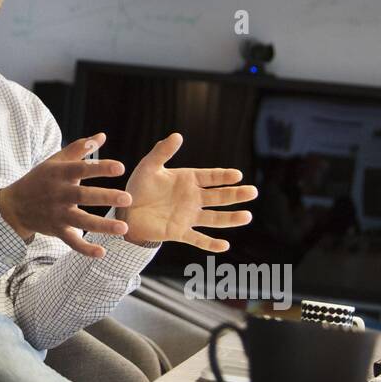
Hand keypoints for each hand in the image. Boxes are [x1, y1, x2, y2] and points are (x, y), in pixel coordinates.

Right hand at [0, 132, 131, 257]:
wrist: (14, 205)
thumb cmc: (40, 179)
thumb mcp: (55, 161)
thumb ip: (79, 149)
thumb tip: (102, 136)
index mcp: (59, 174)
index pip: (81, 169)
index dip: (100, 167)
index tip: (120, 167)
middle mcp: (58, 194)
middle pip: (84, 196)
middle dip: (106, 197)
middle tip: (128, 199)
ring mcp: (57, 214)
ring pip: (81, 221)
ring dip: (102, 226)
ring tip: (123, 229)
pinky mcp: (57, 230)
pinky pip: (71, 242)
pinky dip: (85, 249)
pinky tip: (102, 252)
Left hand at [117, 133, 256, 251]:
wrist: (127, 211)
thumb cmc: (139, 186)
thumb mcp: (149, 167)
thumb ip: (162, 152)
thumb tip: (177, 135)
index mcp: (188, 180)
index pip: (211, 177)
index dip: (224, 176)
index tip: (237, 175)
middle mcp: (193, 198)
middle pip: (219, 197)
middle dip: (236, 195)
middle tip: (253, 192)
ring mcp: (189, 216)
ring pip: (215, 218)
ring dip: (231, 218)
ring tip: (247, 216)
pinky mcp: (180, 232)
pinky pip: (198, 239)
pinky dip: (210, 244)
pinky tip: (224, 246)